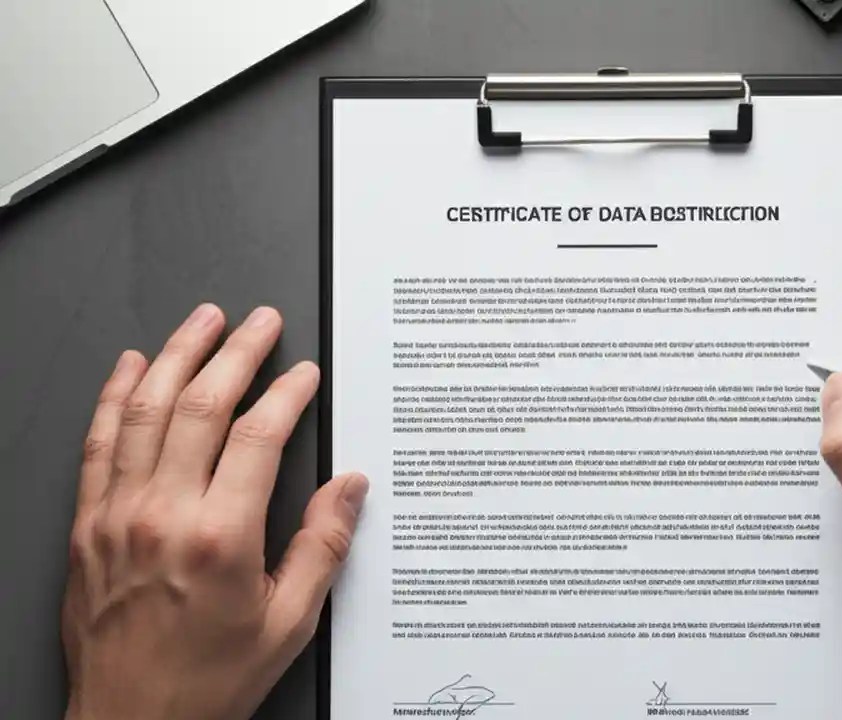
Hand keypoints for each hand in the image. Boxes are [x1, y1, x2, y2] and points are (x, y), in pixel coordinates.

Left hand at [62, 304, 368, 719]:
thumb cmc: (207, 682)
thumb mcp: (289, 624)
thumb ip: (322, 547)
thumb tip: (350, 487)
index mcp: (219, 539)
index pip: (257, 438)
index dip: (286, 395)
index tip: (304, 373)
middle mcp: (163, 517)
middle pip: (201, 408)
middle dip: (236, 353)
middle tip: (261, 321)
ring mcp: (117, 517)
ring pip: (145, 412)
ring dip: (176, 356)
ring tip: (203, 320)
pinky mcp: (87, 527)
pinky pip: (98, 445)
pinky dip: (113, 398)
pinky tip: (129, 368)